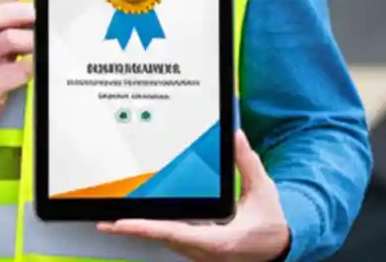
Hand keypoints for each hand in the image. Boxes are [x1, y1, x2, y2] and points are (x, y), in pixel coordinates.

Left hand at [96, 130, 290, 260]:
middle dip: (132, 230)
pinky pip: (171, 242)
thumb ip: (247, 162)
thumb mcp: (263, 191)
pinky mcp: (199, 252)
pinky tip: (139, 223)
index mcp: (221, 240)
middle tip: (106, 221)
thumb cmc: (271, 223)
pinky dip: (153, 232)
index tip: (123, 223)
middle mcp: (206, 252)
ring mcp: (201, 255)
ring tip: (113, 222)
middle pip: (162, 239)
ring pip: (165, 242)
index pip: (176, 233)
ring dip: (140, 232)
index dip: (147, 228)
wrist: (280, 248)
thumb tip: (235, 135)